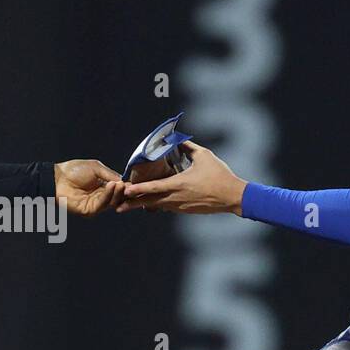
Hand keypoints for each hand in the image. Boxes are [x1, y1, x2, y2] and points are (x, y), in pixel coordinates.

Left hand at [54, 159, 124, 215]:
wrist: (57, 177)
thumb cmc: (73, 170)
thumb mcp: (96, 168)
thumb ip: (110, 174)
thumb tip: (124, 181)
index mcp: (103, 187)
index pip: (118, 189)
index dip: (125, 186)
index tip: (133, 182)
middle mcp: (100, 197)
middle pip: (117, 197)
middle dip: (123, 191)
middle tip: (128, 185)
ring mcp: (95, 205)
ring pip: (111, 202)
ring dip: (116, 193)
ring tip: (120, 184)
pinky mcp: (89, 211)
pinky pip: (101, 204)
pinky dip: (107, 195)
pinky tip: (111, 186)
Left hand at [117, 142, 245, 214]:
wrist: (233, 197)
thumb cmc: (220, 175)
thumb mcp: (204, 156)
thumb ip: (188, 147)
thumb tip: (177, 139)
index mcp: (179, 184)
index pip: (154, 187)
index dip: (138, 189)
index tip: (125, 190)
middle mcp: (176, 198)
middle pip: (150, 202)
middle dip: (133, 203)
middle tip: (117, 206)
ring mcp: (180, 206)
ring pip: (157, 206)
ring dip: (143, 205)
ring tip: (127, 206)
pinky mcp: (185, 210)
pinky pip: (167, 207)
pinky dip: (157, 205)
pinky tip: (148, 204)